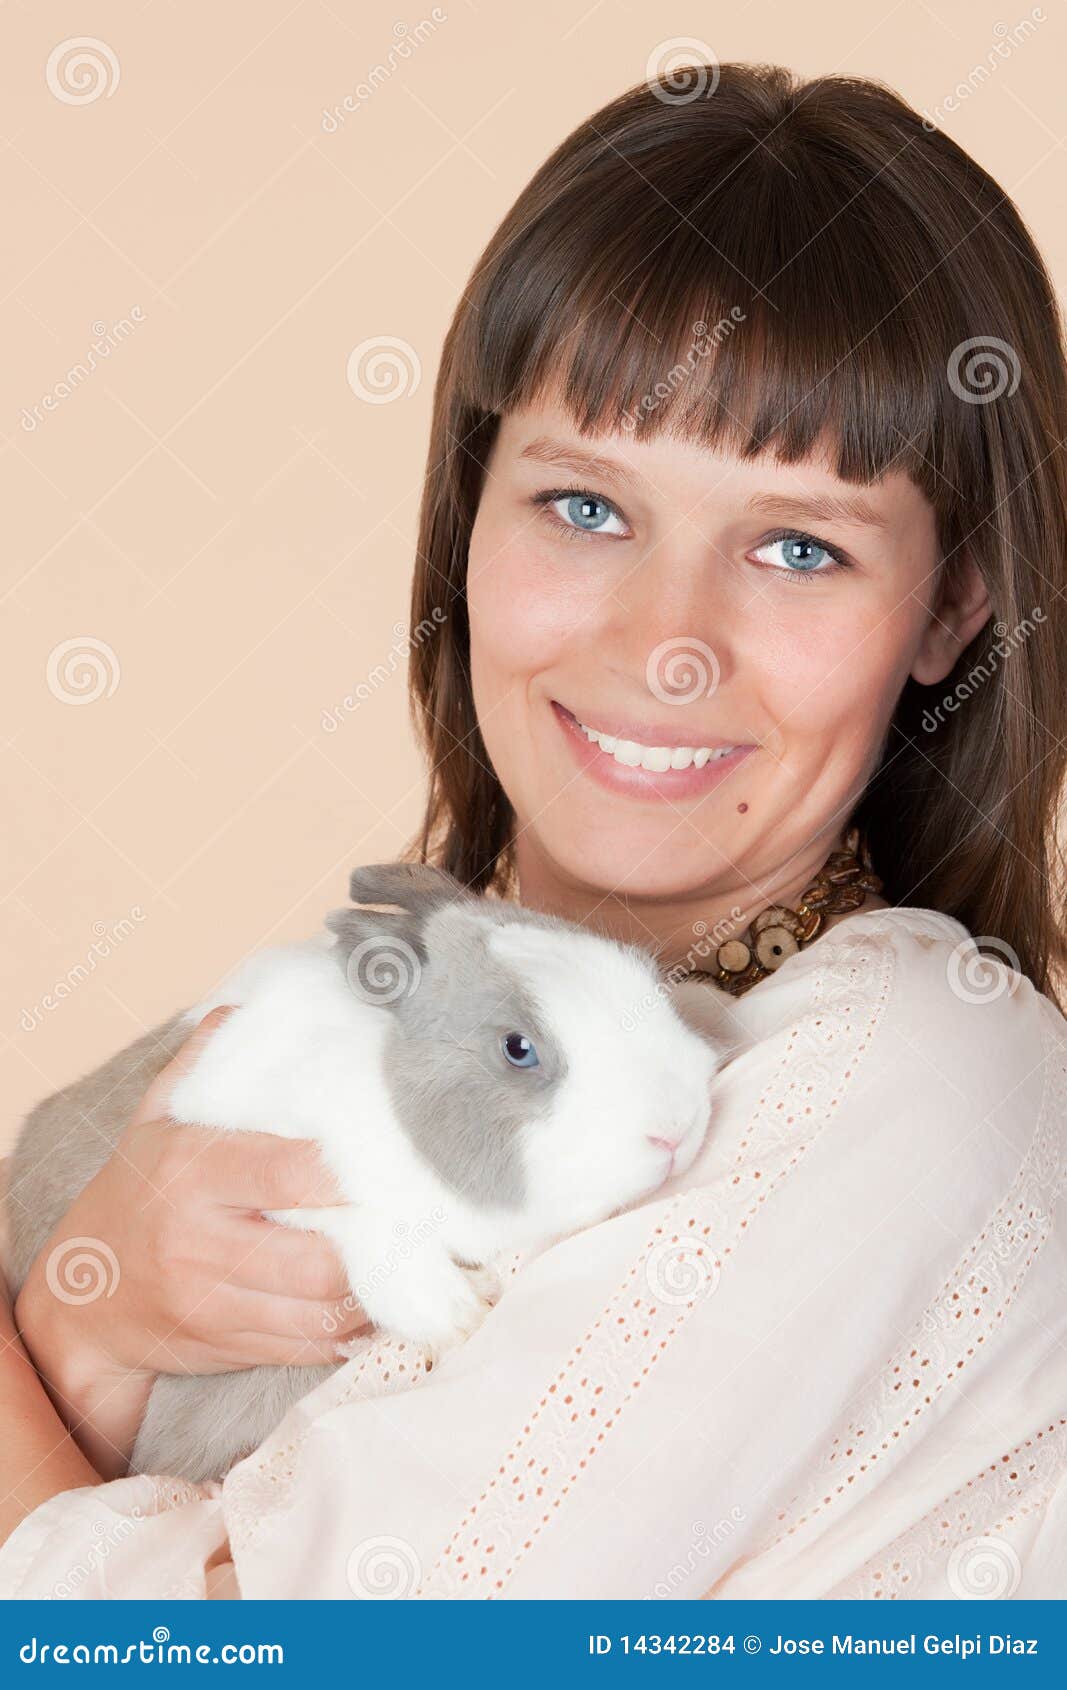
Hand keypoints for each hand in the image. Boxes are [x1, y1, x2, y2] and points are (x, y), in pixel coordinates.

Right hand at [13, 1006, 369, 1474]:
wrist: (82, 1296)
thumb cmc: (136, 1191)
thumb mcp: (154, 1120)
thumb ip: (201, 1064)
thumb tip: (247, 1005)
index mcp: (191, 1173)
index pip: (289, 1174)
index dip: (349, 1175)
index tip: (392, 1163)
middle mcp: (200, 1242)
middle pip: (316, 1262)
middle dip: (375, 1248)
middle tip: (416, 1222)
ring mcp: (212, 1303)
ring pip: (318, 1313)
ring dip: (373, 1295)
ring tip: (408, 1263)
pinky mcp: (226, 1346)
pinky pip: (306, 1348)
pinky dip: (348, 1330)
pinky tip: (375, 1304)